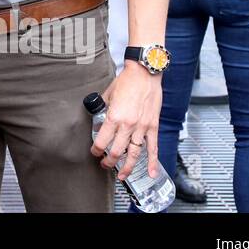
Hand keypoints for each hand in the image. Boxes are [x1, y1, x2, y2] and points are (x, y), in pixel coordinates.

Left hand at [91, 64, 161, 181]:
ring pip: (134, 154)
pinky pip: (153, 148)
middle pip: (117, 151)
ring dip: (127, 167)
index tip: (94, 152)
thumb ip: (103, 109)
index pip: (102, 141)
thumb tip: (99, 121)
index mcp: (114, 117)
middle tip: (104, 164)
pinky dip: (152, 162)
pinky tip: (150, 173)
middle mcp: (128, 125)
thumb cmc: (126, 81)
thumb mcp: (108, 95)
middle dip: (108, 161)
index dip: (96, 150)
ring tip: (121, 175)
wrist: (144, 73)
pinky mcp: (153, 127)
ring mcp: (142, 127)